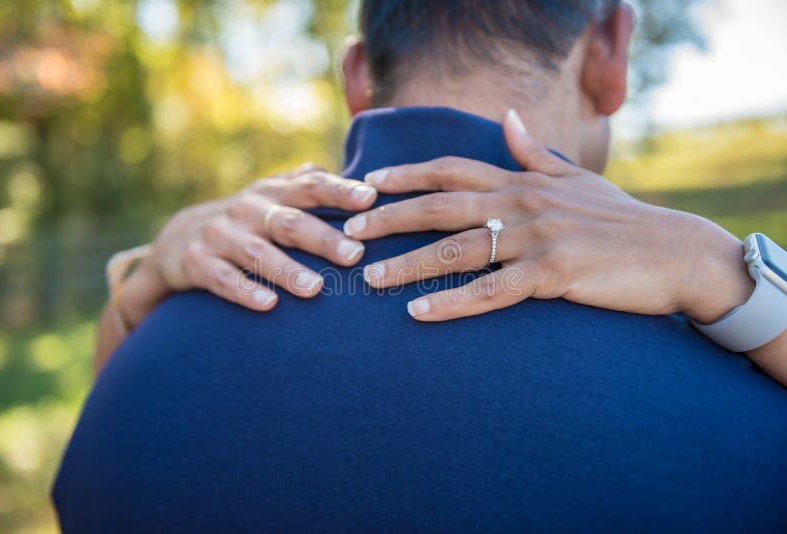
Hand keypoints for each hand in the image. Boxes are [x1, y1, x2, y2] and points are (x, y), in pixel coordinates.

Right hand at [120, 164, 376, 326]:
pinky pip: (224, 279)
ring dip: (287, 271)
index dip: (340, 191)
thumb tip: (366, 183)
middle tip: (354, 254)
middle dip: (323, 238)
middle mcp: (248, 209)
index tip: (370, 200)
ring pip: (258, 253)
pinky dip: (245, 291)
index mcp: (273, 192)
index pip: (311, 186)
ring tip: (315, 288)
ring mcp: (222, 236)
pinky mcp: (199, 263)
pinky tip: (268, 304)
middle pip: (289, 222)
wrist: (177, 239)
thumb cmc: (248, 220)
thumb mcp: (274, 197)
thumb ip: (312, 186)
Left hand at [343, 110, 753, 322]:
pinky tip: (419, 313)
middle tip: (350, 232)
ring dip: (409, 265)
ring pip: (458, 250)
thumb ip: (535, 153)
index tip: (369, 181)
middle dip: (392, 218)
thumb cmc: (622, 222)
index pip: (453, 168)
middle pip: (442, 206)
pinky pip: (492, 291)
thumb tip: (509, 120)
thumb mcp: (578, 180)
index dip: (408, 173)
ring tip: (370, 280)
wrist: (677, 253)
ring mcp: (537, 238)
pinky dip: (453, 303)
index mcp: (524, 180)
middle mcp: (523, 202)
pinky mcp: (554, 274)